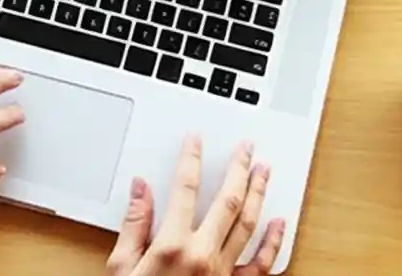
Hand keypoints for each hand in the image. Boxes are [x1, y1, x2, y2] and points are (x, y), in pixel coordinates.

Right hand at [106, 136, 285, 275]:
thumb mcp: (121, 270)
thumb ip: (133, 225)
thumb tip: (140, 189)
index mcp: (172, 246)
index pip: (186, 187)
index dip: (192, 158)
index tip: (196, 140)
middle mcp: (204, 256)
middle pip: (228, 200)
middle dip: (239, 168)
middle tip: (247, 148)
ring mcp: (224, 274)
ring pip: (250, 225)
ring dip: (260, 194)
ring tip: (265, 171)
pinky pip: (262, 265)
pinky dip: (275, 242)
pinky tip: (280, 223)